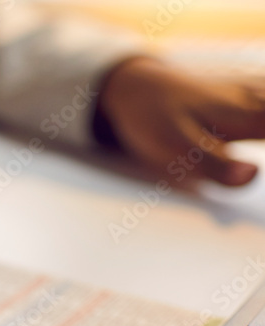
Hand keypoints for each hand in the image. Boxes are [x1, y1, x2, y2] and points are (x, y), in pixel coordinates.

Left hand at [97, 57, 264, 187]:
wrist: (134, 87)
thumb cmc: (153, 120)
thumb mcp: (174, 149)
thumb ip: (214, 166)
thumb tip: (253, 176)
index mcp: (249, 116)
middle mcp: (260, 100)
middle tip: (261, 164)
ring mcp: (257, 93)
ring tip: (263, 152)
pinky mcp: (251, 93)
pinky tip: (260, 118)